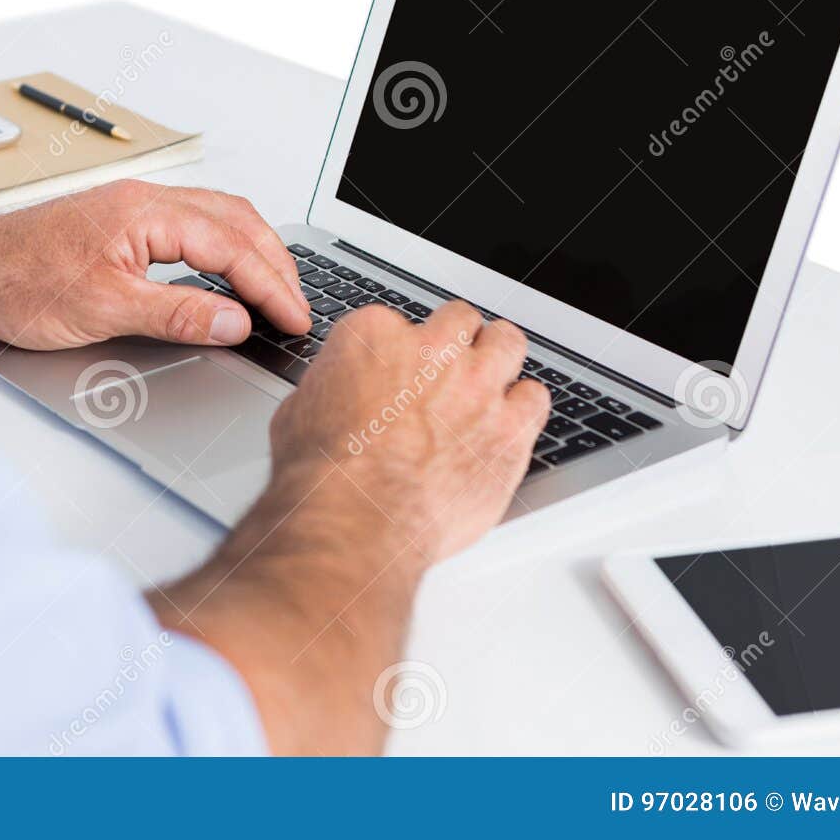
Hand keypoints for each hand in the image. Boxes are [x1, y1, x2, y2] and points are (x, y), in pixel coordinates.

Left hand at [0, 180, 311, 349]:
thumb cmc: (16, 282)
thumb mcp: (103, 310)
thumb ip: (177, 313)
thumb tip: (234, 320)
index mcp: (145, 212)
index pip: (232, 247)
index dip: (271, 286)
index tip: (296, 318)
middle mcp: (144, 200)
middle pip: (237, 221)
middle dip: (275, 264)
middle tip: (298, 307)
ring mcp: (133, 207)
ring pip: (218, 218)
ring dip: (254, 252)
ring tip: (276, 290)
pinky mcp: (123, 222)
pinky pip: (193, 224)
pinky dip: (225, 247)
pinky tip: (228, 271)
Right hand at [151, 300, 549, 753]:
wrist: (353, 519)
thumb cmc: (323, 474)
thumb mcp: (302, 411)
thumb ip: (334, 388)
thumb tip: (337, 396)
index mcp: (375, 336)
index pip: (400, 321)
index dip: (403, 351)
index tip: (402, 370)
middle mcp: (432, 351)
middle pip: (461, 321)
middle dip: (457, 343)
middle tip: (452, 367)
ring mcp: (477, 387)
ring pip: (508, 343)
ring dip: (499, 360)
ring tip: (492, 382)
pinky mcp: (510, 429)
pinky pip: (537, 397)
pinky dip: (525, 407)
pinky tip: (513, 421)